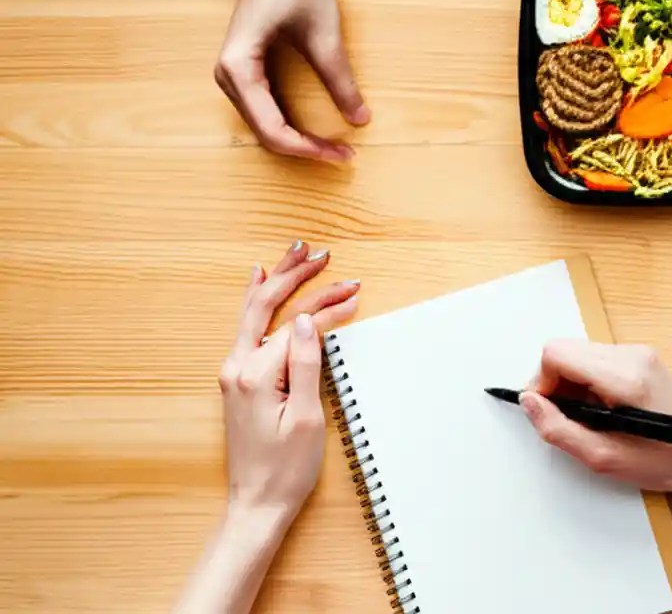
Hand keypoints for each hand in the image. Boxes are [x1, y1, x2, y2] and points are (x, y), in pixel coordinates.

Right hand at [214, 0, 369, 162]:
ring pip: (264, 128)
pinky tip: (316, 133)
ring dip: (298, 142)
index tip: (342, 155)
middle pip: (265, 134)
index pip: (272, 128)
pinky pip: (265, 114)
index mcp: (238, 68)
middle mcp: (227, 78)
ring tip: (335, 147)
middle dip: (305, 149)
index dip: (307, 149)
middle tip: (345, 156)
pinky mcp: (244, 75)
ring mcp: (233, 77)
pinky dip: (290, 128)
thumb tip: (360, 119)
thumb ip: (340, 79)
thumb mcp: (324, 35)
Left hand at [218, 241, 359, 521]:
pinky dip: (257, 300)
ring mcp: (233, 372)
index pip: (298, 325)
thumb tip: (310, 321)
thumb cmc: (284, 469)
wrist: (257, 502)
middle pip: (266, 304)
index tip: (355, 293)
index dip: (328, 306)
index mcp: (254, 375)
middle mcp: (236, 367)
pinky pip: (246, 327)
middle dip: (296, 275)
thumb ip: (305, 364)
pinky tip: (258, 280)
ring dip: (278, 280)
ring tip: (296, 253)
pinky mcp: (237, 380)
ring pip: (254, 311)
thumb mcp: (307, 417)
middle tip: (322, 253)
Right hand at [519, 340, 671, 495]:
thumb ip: (558, 428)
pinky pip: (599, 358)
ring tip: (590, 417)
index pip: (557, 353)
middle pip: (566, 349)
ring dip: (573, 382)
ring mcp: (640, 353)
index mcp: (623, 377)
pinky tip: (605, 408)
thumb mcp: (602, 457)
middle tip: (567, 416)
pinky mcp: (643, 358)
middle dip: (555, 382)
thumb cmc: (665, 459)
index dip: (542, 381)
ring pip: (581, 353)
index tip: (547, 408)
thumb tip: (530, 403)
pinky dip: (590, 380)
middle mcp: (632, 356)